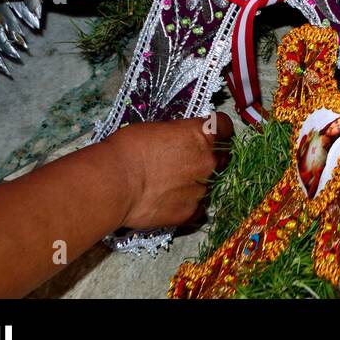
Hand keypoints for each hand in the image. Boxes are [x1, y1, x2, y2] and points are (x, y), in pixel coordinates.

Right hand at [107, 113, 233, 228]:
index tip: (212, 133)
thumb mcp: (159, 129)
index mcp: (203, 134)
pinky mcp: (190, 212)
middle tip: (188, 162)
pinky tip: (168, 202)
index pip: (226, 127)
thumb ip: (180, 135)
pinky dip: (187, 205)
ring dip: (196, 183)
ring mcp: (202, 189)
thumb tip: (181, 141)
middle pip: (221, 157)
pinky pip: (197, 208)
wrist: (113, 182)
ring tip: (170, 185)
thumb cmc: (129, 148)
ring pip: (208, 184)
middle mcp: (209, 161)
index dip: (219, 130)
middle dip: (209, 158)